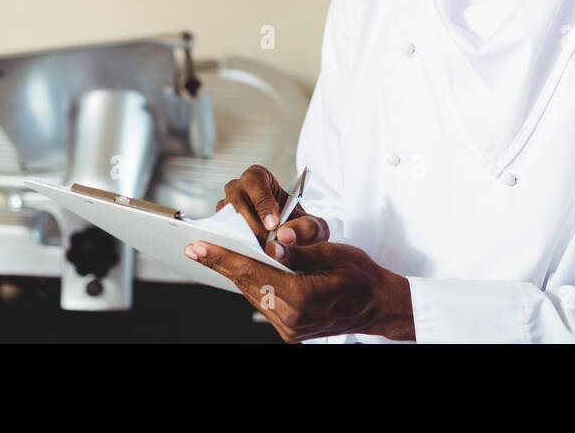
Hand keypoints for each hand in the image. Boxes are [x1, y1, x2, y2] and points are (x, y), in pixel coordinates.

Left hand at [183, 237, 414, 341]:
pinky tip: (245, 270)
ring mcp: (290, 328)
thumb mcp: (332, 254)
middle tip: (196, 248)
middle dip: (222, 265)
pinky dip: (253, 285)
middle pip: (247, 286)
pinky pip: (264, 304)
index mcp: (301, 296)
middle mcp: (291, 318)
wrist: (379, 306)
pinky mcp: (291, 330)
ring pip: (252, 295)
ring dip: (236, 275)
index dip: (222, 258)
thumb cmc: (361, 276)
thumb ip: (298, 250)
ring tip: (215, 255)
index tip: (198, 247)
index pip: (252, 272)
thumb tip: (270, 243)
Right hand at [213, 164, 328, 262]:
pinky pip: (220, 237)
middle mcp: (237, 189)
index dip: (264, 205)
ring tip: (260, 256)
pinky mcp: (219, 229)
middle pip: (238, 206)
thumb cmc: (299, 226)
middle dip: (254, 229)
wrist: (291, 241)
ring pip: (227, 223)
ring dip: (243, 241)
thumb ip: (308, 227)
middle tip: (269, 247)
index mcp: (257, 178)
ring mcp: (225, 209)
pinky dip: (234, 250)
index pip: (256, 184)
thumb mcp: (313, 226)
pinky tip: (249, 261)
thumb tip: (286, 235)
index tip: (273, 225)